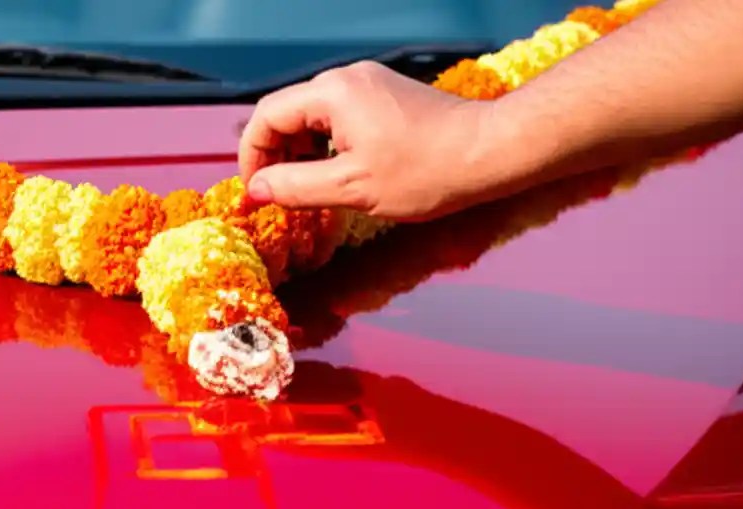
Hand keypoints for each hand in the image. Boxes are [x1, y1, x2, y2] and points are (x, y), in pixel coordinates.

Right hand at [237, 61, 521, 220]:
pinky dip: (328, 145)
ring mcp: (369, 84)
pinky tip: (340, 175)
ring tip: (309, 191)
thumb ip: (295, 187)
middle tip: (280, 195)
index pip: (267, 116)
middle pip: (288, 112)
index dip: (252, 155)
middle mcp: (347, 79)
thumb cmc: (425, 172)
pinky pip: (340, 117)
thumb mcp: (352, 188)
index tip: (255, 191)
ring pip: (314, 116)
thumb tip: (257, 189)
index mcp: (332, 93)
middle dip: (276, 155)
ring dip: (302, 152)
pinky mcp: (387, 96)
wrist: (490, 152)